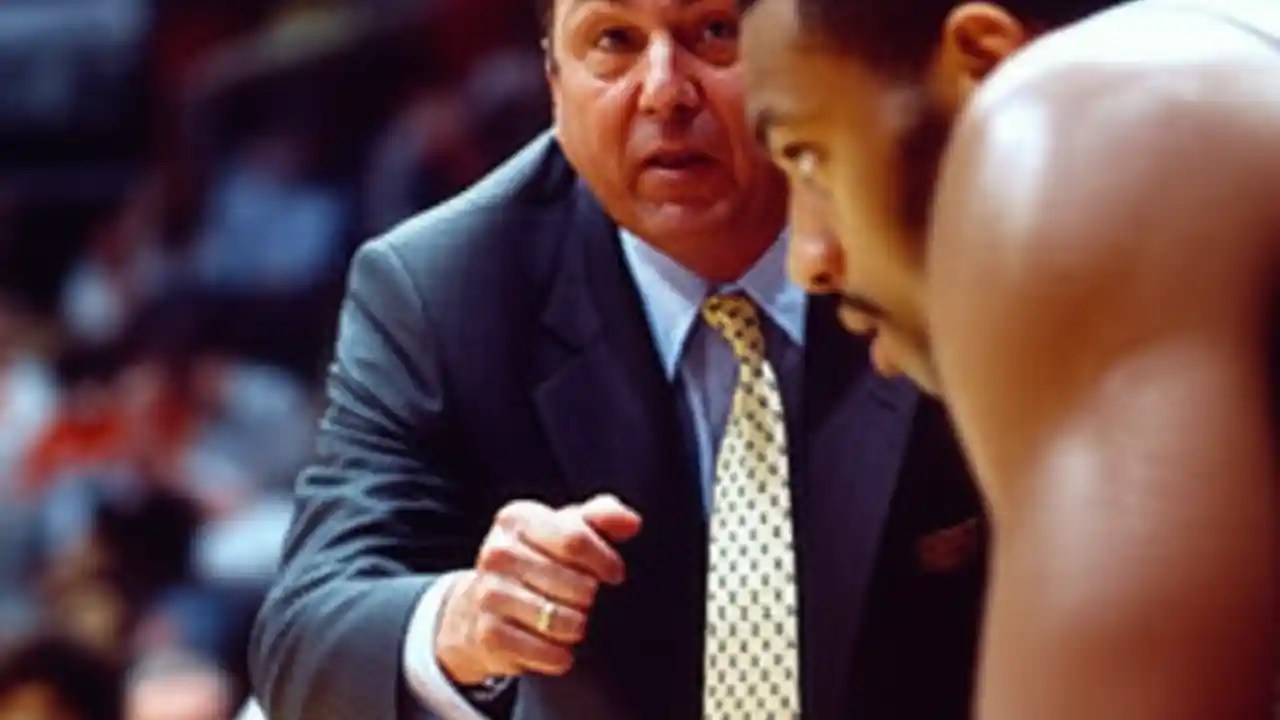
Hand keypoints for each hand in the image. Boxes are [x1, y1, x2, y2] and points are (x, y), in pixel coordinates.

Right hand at [435, 494, 642, 685]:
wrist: (484, 602)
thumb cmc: (540, 558)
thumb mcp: (569, 528)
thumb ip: (603, 517)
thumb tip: (632, 523)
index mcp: (518, 519)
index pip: (575, 540)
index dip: (605, 561)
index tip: (614, 574)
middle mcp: (497, 552)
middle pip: (574, 585)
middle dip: (591, 597)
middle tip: (588, 600)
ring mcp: (488, 594)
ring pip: (559, 621)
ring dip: (577, 627)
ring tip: (574, 622)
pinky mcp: (488, 634)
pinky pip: (544, 651)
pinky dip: (560, 655)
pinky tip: (559, 646)